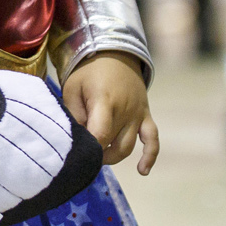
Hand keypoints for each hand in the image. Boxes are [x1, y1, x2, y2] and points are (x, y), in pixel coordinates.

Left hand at [61, 52, 158, 173]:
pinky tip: (143, 171)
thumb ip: (73, 115)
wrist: (115, 54)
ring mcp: (138, 114)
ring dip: (113, 156)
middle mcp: (125, 110)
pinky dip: (150, 156)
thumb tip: (78, 139)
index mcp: (105, 101)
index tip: (80, 149)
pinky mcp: (146, 116)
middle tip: (85, 151)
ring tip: (99, 156)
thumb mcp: (72, 88)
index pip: (100, 135)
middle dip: (98, 154)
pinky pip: (153, 139)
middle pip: (113, 145)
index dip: (89, 148)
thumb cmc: (88, 73)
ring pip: (128, 146)